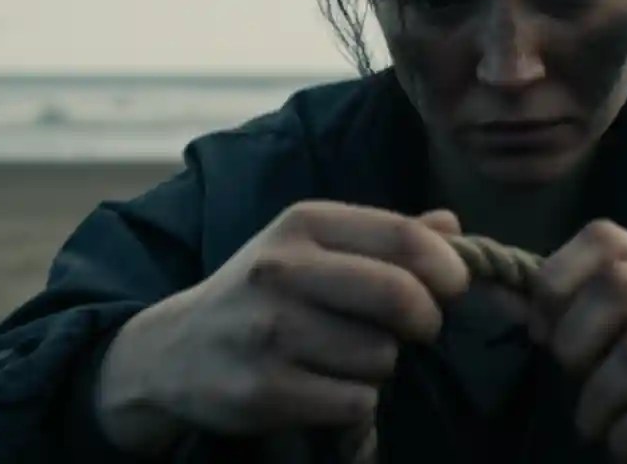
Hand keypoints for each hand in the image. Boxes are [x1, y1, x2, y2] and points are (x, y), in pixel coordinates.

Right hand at [94, 201, 468, 455]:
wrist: (172, 350)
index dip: (447, 266)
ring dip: (380, 366)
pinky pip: (355, 402)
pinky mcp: (262, 391)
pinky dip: (355, 403)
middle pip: (400, 295)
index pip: (403, 235)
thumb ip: (382, 235)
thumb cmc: (263, 293)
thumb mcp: (311, 247)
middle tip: (416, 329)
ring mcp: (269, 332)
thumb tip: (453, 226)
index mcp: (302, 222)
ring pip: (381, 357)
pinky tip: (325, 389)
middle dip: (425, 320)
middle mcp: (282, 270)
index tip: (453, 287)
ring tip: (345, 358)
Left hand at [528, 219, 626, 462]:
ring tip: (594, 427)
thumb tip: (509, 303)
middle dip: (575, 340)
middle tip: (570, 382)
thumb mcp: (626, 347)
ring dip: (600, 398)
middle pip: (621, 286)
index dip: (557, 280)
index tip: (542, 333)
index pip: (604, 238)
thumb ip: (580, 320)